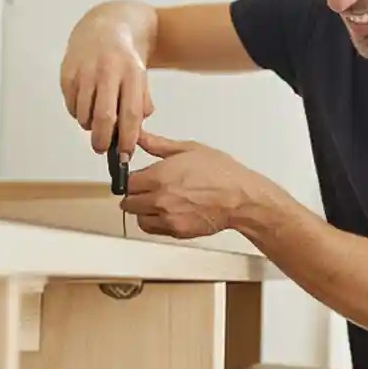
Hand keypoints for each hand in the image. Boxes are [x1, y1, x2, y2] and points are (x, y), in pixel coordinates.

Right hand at [59, 2, 155, 159]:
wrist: (104, 27)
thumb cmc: (125, 60)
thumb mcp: (141, 78)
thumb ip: (141, 104)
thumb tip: (134, 134)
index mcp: (131, 72)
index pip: (130, 113)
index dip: (127, 138)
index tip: (125, 155)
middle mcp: (108, 70)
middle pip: (104, 116)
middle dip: (102, 140)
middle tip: (101, 149)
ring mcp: (85, 69)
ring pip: (84, 112)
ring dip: (88, 125)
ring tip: (95, 121)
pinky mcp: (67, 71)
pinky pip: (71, 104)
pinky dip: (78, 112)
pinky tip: (85, 105)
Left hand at [120, 131, 266, 238]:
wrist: (240, 199)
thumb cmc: (221, 174)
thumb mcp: (190, 149)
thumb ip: (159, 145)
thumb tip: (140, 137)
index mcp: (160, 176)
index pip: (127, 182)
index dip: (131, 179)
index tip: (137, 177)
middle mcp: (159, 198)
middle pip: (128, 202)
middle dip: (135, 194)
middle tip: (148, 189)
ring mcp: (167, 217)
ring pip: (137, 217)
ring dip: (142, 210)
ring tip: (158, 201)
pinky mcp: (175, 231)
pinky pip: (152, 228)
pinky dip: (154, 221)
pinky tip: (166, 211)